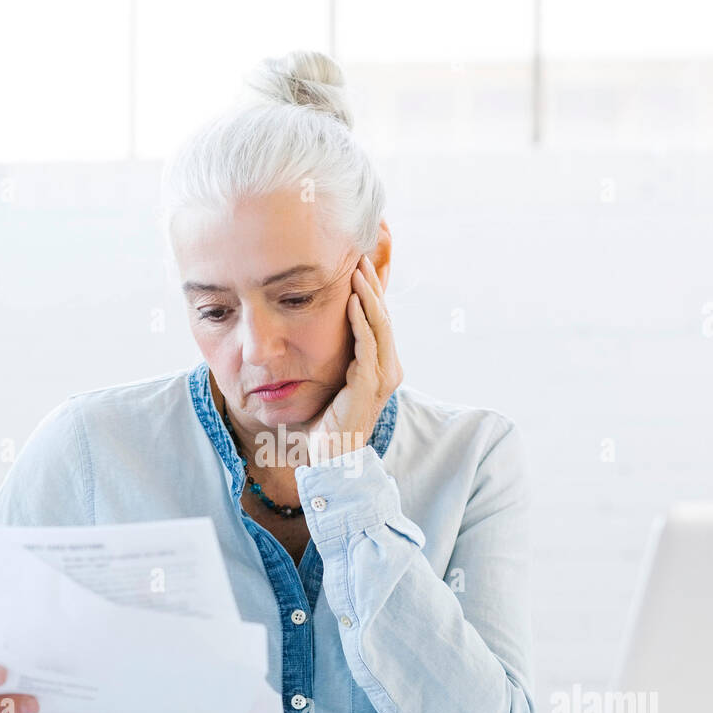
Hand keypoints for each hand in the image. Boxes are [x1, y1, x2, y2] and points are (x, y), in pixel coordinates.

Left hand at [305, 253, 402, 464]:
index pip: (380, 321)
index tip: (360, 267)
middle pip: (383, 317)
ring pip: (379, 326)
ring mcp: (382, 377)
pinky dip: (360, 321)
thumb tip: (323, 335)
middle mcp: (389, 369)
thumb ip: (339, 359)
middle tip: (361, 255)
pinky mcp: (369, 384)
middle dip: (372, 286)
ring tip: (357, 270)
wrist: (333, 457)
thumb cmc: (330, 423)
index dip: (372, 293)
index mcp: (383, 367)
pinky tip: (352, 301)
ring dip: (368, 296)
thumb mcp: (336, 382)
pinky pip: (367, 345)